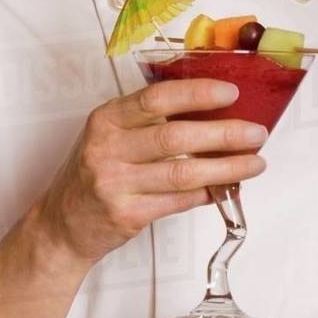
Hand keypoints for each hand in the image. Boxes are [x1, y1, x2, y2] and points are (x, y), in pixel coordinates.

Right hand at [36, 78, 267, 267]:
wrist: (61, 224)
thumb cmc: (94, 170)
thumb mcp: (110, 134)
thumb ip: (148, 121)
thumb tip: (210, 109)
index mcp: (107, 118)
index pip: (157, 98)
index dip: (197, 93)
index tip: (231, 93)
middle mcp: (107, 148)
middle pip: (176, 137)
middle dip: (224, 133)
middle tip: (257, 132)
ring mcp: (115, 184)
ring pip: (183, 174)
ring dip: (226, 168)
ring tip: (255, 163)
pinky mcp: (126, 215)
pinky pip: (178, 202)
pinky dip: (207, 194)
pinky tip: (225, 188)